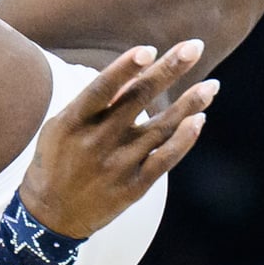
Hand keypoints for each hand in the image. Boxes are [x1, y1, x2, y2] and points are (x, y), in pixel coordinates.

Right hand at [20, 40, 211, 239]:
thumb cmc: (56, 161)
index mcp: (73, 122)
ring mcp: (117, 165)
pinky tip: (200, 120)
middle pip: (138, 99)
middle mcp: (97, 142)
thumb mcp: (60, 128)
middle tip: (194, 47)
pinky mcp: (133, 187)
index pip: (102, 88)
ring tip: (212, 86)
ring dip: (189, 104)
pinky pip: (165, 160)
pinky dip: (184, 140)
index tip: (149, 50)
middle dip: (168, 70)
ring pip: (160, 128)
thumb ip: (93, 103)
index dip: (125, 68)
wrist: (50, 217)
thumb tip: (132, 75)